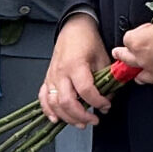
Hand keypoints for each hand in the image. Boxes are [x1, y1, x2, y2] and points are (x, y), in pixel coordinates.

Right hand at [39, 14, 112, 128]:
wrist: (74, 28)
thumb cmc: (88, 41)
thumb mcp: (103, 57)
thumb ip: (106, 79)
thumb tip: (108, 98)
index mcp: (76, 65)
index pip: (86, 91)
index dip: (98, 102)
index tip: (106, 105)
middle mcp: (61, 72)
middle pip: (67, 102)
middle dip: (81, 115)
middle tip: (94, 120)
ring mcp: (52, 77)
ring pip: (54, 104)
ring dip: (67, 117)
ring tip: (80, 123)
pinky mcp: (47, 79)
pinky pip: (43, 98)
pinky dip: (48, 110)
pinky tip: (56, 119)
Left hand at [113, 14, 152, 83]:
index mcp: (138, 41)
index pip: (127, 39)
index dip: (136, 34)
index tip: (145, 31)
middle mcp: (142, 58)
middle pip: (126, 58)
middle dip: (122, 54)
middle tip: (118, 53)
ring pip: (138, 75)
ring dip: (137, 70)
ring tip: (137, 69)